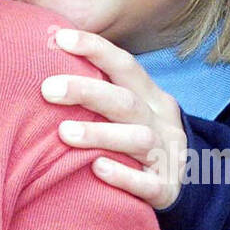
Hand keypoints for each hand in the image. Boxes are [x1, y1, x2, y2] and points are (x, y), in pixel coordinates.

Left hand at [42, 28, 186, 210]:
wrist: (181, 186)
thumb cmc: (135, 140)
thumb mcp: (128, 110)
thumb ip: (99, 88)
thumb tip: (48, 53)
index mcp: (151, 98)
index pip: (125, 66)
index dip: (95, 49)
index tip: (60, 38)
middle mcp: (161, 123)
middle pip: (126, 102)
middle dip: (87, 92)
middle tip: (48, 89)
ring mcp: (167, 157)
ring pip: (139, 140)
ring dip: (100, 134)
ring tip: (64, 133)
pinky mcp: (166, 190)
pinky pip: (148, 185)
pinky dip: (123, 176)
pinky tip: (96, 169)